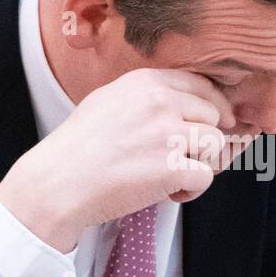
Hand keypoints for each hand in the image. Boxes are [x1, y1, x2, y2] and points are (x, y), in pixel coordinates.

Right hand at [0, 69, 241, 252]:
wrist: (57, 182)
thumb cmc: (77, 149)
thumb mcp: (107, 101)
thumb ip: (145, 97)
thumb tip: (180, 105)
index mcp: (145, 83)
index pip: (201, 85)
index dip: (214, 106)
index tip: (217, 122)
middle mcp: (160, 102)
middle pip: (213, 116)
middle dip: (203, 139)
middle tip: (182, 157)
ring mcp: (168, 134)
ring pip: (214, 145)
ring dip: (200, 164)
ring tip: (175, 176)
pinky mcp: (171, 168)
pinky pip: (205, 177)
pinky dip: (193, 190)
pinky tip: (172, 194)